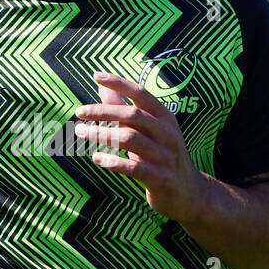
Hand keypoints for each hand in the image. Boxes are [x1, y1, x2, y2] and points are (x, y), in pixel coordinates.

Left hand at [73, 71, 208, 224]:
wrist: (189, 193)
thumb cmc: (161, 156)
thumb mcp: (148, 130)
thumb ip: (125, 108)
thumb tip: (102, 86)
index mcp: (164, 117)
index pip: (141, 93)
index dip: (119, 83)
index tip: (96, 75)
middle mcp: (167, 133)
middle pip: (132, 114)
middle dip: (103, 111)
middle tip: (79, 112)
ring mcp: (164, 156)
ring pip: (130, 139)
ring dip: (102, 134)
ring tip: (80, 132)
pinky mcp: (159, 177)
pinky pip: (133, 168)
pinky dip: (113, 161)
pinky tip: (96, 158)